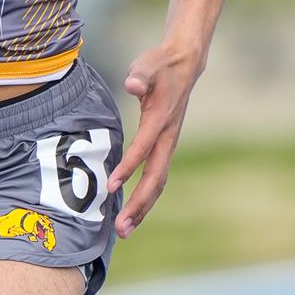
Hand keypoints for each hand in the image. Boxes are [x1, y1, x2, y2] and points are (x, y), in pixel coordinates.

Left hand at [105, 40, 203, 239]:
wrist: (184, 63)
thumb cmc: (160, 64)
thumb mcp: (147, 64)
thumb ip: (140, 76)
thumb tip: (132, 85)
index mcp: (161, 119)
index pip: (144, 148)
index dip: (128, 168)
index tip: (111, 186)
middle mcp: (168, 136)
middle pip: (155, 177)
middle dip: (138, 204)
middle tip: (121, 227)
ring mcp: (169, 143)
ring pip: (158, 182)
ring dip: (142, 207)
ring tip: (124, 230)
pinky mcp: (165, 146)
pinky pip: (157, 177)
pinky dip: (145, 197)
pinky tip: (133, 212)